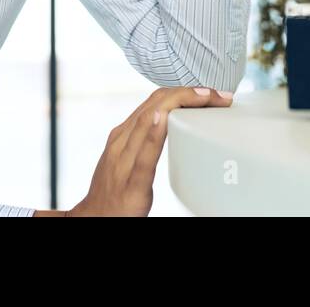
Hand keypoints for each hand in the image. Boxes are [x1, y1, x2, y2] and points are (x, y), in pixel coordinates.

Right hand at [66, 85, 234, 216]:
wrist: (93, 218)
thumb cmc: (114, 189)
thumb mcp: (127, 157)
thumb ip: (146, 140)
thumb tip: (172, 125)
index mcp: (123, 134)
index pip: (155, 100)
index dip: (182, 90)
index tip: (208, 91)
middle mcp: (122, 141)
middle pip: (155, 104)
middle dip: (187, 93)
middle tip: (216, 94)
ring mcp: (123, 161)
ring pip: (148, 121)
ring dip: (178, 104)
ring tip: (202, 97)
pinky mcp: (131, 185)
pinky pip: (143, 156)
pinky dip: (152, 133)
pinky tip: (162, 120)